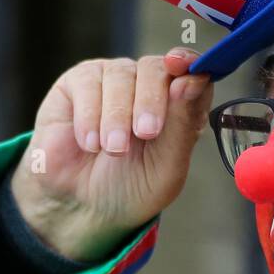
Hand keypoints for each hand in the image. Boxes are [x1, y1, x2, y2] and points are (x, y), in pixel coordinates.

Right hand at [10, 48, 212, 260]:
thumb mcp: (167, 165)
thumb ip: (182, 123)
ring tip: (114, 150)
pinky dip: (89, 116)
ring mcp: (113, 80)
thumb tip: (193, 80)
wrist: (85, 206)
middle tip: (145, 133)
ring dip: (117, 116)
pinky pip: (87, 83)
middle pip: (156, 68)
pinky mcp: (79, 84)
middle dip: (151, 101)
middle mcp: (148, 85)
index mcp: (179, 103)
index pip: (193, 71)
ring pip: (120, 74)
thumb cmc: (132, 186)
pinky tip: (90, 144)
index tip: (187, 79)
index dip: (191, 68)